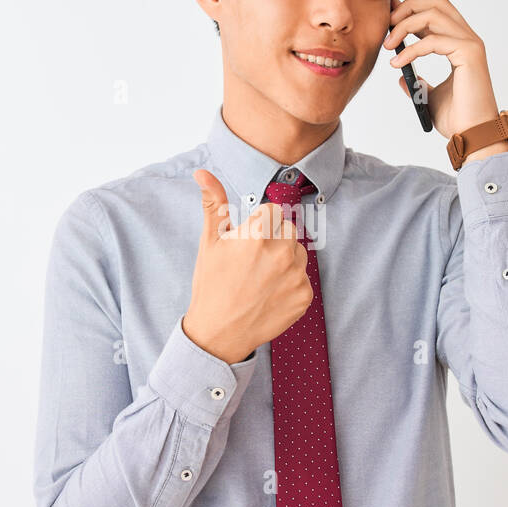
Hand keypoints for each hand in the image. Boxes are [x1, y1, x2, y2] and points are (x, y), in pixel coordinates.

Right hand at [182, 169, 313, 364]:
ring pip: (298, 254)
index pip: (273, 211)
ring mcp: (296, 276)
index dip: (258, 225)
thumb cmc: (211, 284)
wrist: (218, 333)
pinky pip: (303, 279)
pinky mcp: (304, 297)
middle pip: (288, 230)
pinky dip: (290, 286)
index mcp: (259, 234)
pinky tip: (269, 295)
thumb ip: (213, 204)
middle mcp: (282, 253)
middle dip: (274, 241)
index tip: (246, 244)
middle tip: (251, 263)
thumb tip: (202, 172)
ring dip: (284, 262)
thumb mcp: (210, 242)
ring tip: (260, 280)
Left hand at [383, 0, 502, 138]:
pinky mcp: (469, 53)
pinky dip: (411, 49)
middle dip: (408, 8)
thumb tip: (403, 78)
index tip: (389, 19)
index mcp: (461, 44)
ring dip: (405, 25)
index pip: (437, 11)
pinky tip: (397, 62)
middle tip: (387, 26)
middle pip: (437, 4)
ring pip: (433, 15)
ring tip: (388, 45)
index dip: (412, 9)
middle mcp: (468, 39)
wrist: (471, 135)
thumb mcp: (430, 97)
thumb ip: (419, 84)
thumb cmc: (457, 118)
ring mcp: (470, 44)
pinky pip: (433, 40)